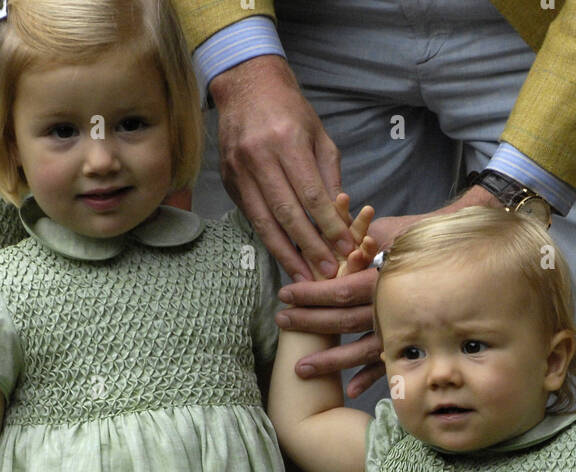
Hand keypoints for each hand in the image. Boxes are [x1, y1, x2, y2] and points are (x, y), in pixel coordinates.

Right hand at [210, 56, 357, 281]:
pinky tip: (284, 257)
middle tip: (327, 273)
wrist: (246, 87)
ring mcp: (240, 170)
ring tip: (304, 278)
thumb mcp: (319, 137)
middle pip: (288, 213)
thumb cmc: (290, 112)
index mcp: (287, 141)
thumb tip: (341, 218)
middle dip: (310, 247)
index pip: (312, 194)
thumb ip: (329, 177)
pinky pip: (252, 218)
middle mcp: (260, 157)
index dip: (329, 225)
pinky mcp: (229, 182)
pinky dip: (270, 240)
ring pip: (265, 222)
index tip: (346, 248)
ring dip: (286, 254)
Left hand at [275, 184, 501, 395]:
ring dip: (329, 360)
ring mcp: (401, 329)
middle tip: (281, 325)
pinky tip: (349, 389)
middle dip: (308, 324)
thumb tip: (335, 225)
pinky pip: (388, 364)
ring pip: (358, 349)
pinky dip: (368, 377)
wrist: (471, 257)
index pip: (338, 289)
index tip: (285, 294)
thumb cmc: (428, 241)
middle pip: (341, 321)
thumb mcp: (393, 231)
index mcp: (382, 279)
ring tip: (301, 369)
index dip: (309, 293)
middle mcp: (389, 308)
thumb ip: (362, 234)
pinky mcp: (413, 343)